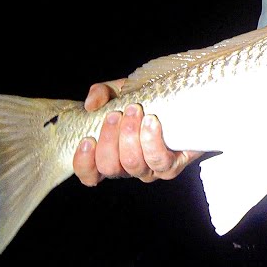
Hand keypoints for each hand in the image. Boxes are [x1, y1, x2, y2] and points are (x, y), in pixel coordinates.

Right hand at [72, 79, 201, 185]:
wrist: (182, 102)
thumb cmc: (146, 99)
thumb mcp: (119, 91)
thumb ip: (101, 94)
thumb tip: (91, 105)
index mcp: (110, 155)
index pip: (89, 174)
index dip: (84, 162)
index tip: (87, 139)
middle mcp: (127, 167)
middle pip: (109, 167)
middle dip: (110, 139)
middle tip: (116, 114)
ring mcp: (149, 170)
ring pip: (133, 164)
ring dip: (130, 136)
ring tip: (134, 111)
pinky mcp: (171, 166)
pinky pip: (159, 161)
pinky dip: (152, 140)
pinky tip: (151, 121)